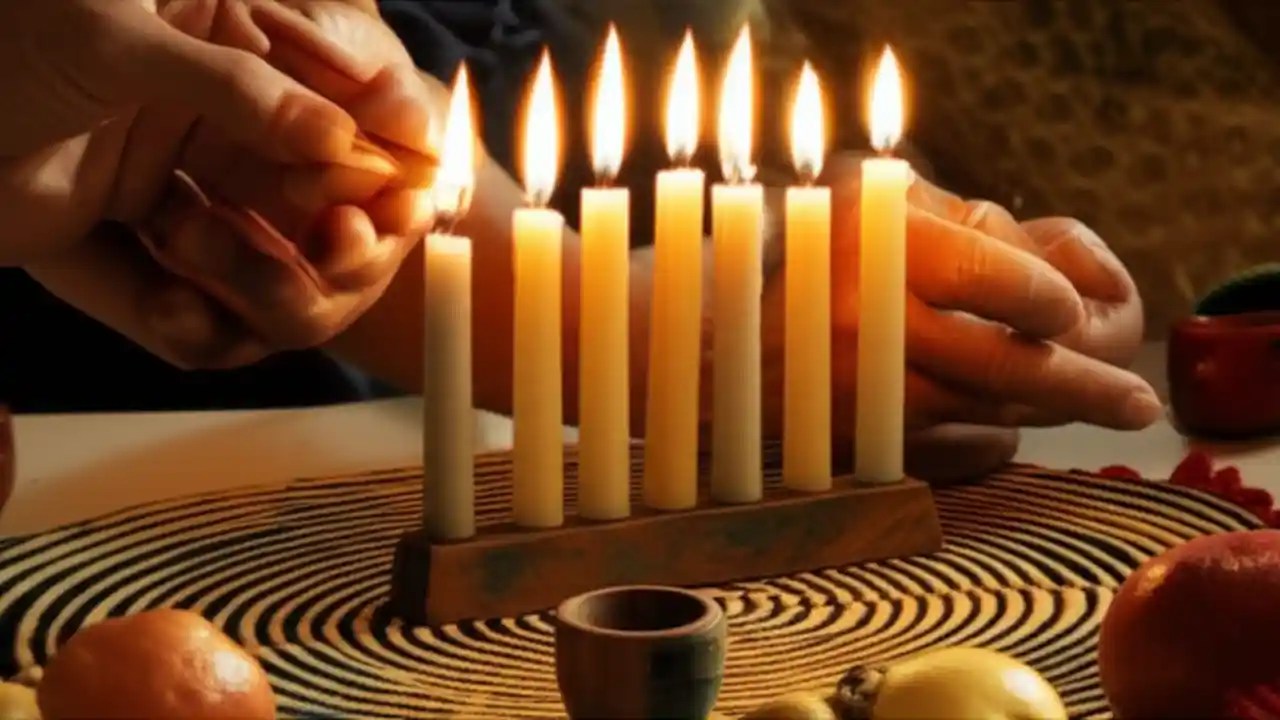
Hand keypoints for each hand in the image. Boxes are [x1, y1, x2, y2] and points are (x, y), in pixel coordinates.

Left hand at [23, 0, 441, 367]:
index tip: (400, 200)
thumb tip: (339, 138)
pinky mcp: (153, 259)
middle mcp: (227, 127)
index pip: (343, 110)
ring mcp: (195, 196)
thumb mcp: (112, 39)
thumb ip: (235, 85)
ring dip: (258, 281)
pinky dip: (196, 326)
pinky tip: (171, 312)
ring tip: (185, 240)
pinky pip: (206, 315)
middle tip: (336, 247)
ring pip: (279, 273)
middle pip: (331, 208)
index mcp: (233, 49)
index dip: (382, 160)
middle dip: (335, 240)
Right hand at [760, 153, 1160, 438]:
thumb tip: (1088, 282)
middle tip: (1140, 402)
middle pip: (1003, 363)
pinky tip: (1007, 416)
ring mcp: (858, 389)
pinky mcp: (859, 442)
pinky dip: (994, 432)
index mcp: (873, 238)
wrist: (736, 339)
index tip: (1070, 313)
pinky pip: (957, 446)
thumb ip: (995, 229)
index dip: (1048, 300)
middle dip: (1087, 384)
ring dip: (1052, 408)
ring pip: (990, 410)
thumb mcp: (902, 208)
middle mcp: (860, 316)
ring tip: (1108, 403)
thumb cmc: (840, 255)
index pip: (986, 277)